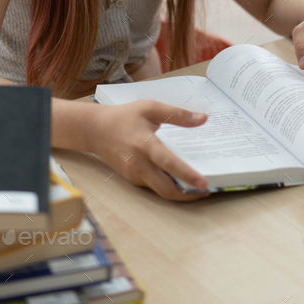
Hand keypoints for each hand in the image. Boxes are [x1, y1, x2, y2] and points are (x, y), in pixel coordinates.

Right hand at [90, 100, 211, 201]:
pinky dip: (168, 186)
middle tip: (207, 191)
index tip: (204, 184)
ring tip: (198, 187)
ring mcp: (134, 175)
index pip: (169, 163)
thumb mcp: (151, 108)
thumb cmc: (125, 117)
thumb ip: (178, 114)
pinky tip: (179, 179)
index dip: (187, 175)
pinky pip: (154, 186)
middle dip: (188, 195)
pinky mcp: (132, 179)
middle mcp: (139, 164)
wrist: (96, 130)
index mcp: (145, 144)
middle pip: (166, 189)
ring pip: (161, 191)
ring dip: (180, 193)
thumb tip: (203, 119)